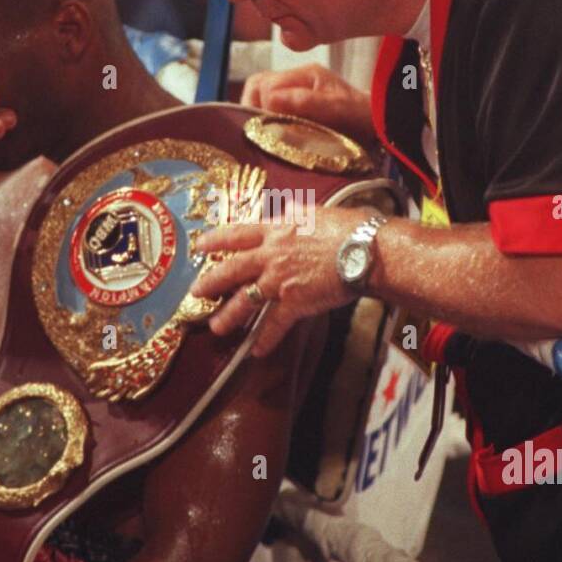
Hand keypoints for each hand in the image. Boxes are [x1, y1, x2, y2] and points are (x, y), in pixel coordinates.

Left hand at [191, 206, 367, 356]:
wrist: (365, 250)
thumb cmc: (348, 228)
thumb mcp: (316, 212)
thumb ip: (297, 215)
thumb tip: (289, 211)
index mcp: (276, 231)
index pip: (237, 234)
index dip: (216, 240)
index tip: (200, 246)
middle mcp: (271, 256)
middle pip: (231, 269)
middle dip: (210, 282)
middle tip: (195, 292)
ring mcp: (280, 280)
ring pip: (246, 300)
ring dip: (229, 315)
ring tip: (216, 328)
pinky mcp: (295, 302)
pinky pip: (275, 324)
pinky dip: (266, 339)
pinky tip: (257, 350)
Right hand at [241, 65, 375, 146]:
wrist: (379, 123)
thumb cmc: (361, 115)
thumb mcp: (337, 108)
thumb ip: (305, 102)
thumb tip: (269, 99)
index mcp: (306, 74)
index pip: (264, 83)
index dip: (260, 106)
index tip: (267, 128)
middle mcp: (297, 78)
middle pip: (257, 86)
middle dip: (253, 108)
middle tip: (259, 132)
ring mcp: (295, 90)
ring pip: (259, 96)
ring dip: (258, 115)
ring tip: (264, 135)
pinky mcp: (295, 104)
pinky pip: (268, 107)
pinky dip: (265, 120)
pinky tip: (272, 135)